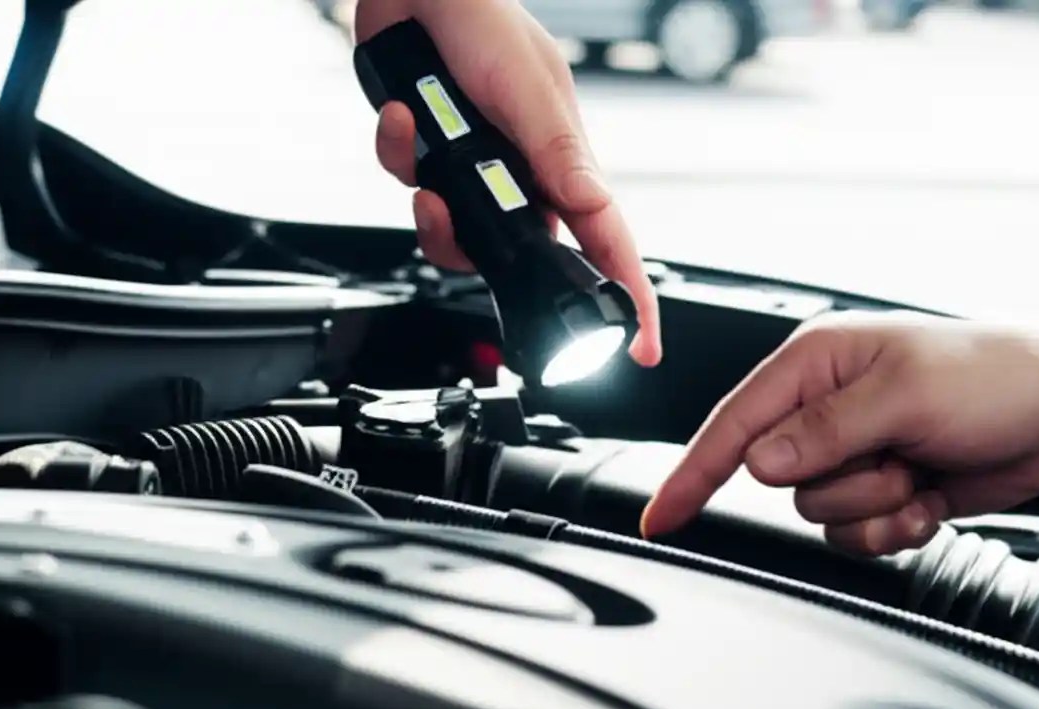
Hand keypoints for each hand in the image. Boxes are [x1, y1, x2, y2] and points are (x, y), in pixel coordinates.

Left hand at [355, 0, 661, 366]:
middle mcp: (523, 171)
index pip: (606, 239)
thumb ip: (562, 156)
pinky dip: (399, 152)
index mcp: (563, 161)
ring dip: (428, 206)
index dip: (626, 295)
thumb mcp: (532, 90)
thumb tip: (597, 211)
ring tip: (422, 159)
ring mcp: (476, 167)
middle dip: (470, 242)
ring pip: (454, 234)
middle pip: (512, 252)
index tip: (639, 345)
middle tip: (449, 209)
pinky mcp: (432, 156)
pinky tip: (401, 115)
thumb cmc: (485, 21)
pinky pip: (412, 186)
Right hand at [640, 311, 1038, 554]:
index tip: (661, 515)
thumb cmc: (994, 374)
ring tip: (921, 468)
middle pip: (780, 481)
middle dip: (842, 482)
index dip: (693, 472)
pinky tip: (927, 496)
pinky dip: (893, 527)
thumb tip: (758, 462)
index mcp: (813, 364)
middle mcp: (823, 407)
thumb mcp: (903, 394)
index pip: (734, 424)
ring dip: (876, 505)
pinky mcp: (879, 485)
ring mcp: (852, 449)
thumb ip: (823, 430)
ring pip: (818, 512)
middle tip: (895, 452)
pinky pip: (854, 533)